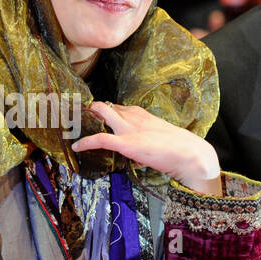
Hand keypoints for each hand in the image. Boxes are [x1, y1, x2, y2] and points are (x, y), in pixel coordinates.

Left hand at [72, 101, 221, 194]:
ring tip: (70, 128)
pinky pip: (100, 139)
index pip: (113, 107)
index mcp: (139, 113)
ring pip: (100, 113)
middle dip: (86, 111)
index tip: (84, 116)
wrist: (190, 154)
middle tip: (71, 119)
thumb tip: (131, 146)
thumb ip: (140, 136)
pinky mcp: (126, 143)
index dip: (97, 112)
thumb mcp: (155, 136)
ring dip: (83, 120)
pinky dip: (86, 142)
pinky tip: (76, 147)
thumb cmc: (176, 148)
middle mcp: (132, 116)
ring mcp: (129, 128)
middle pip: (102, 106)